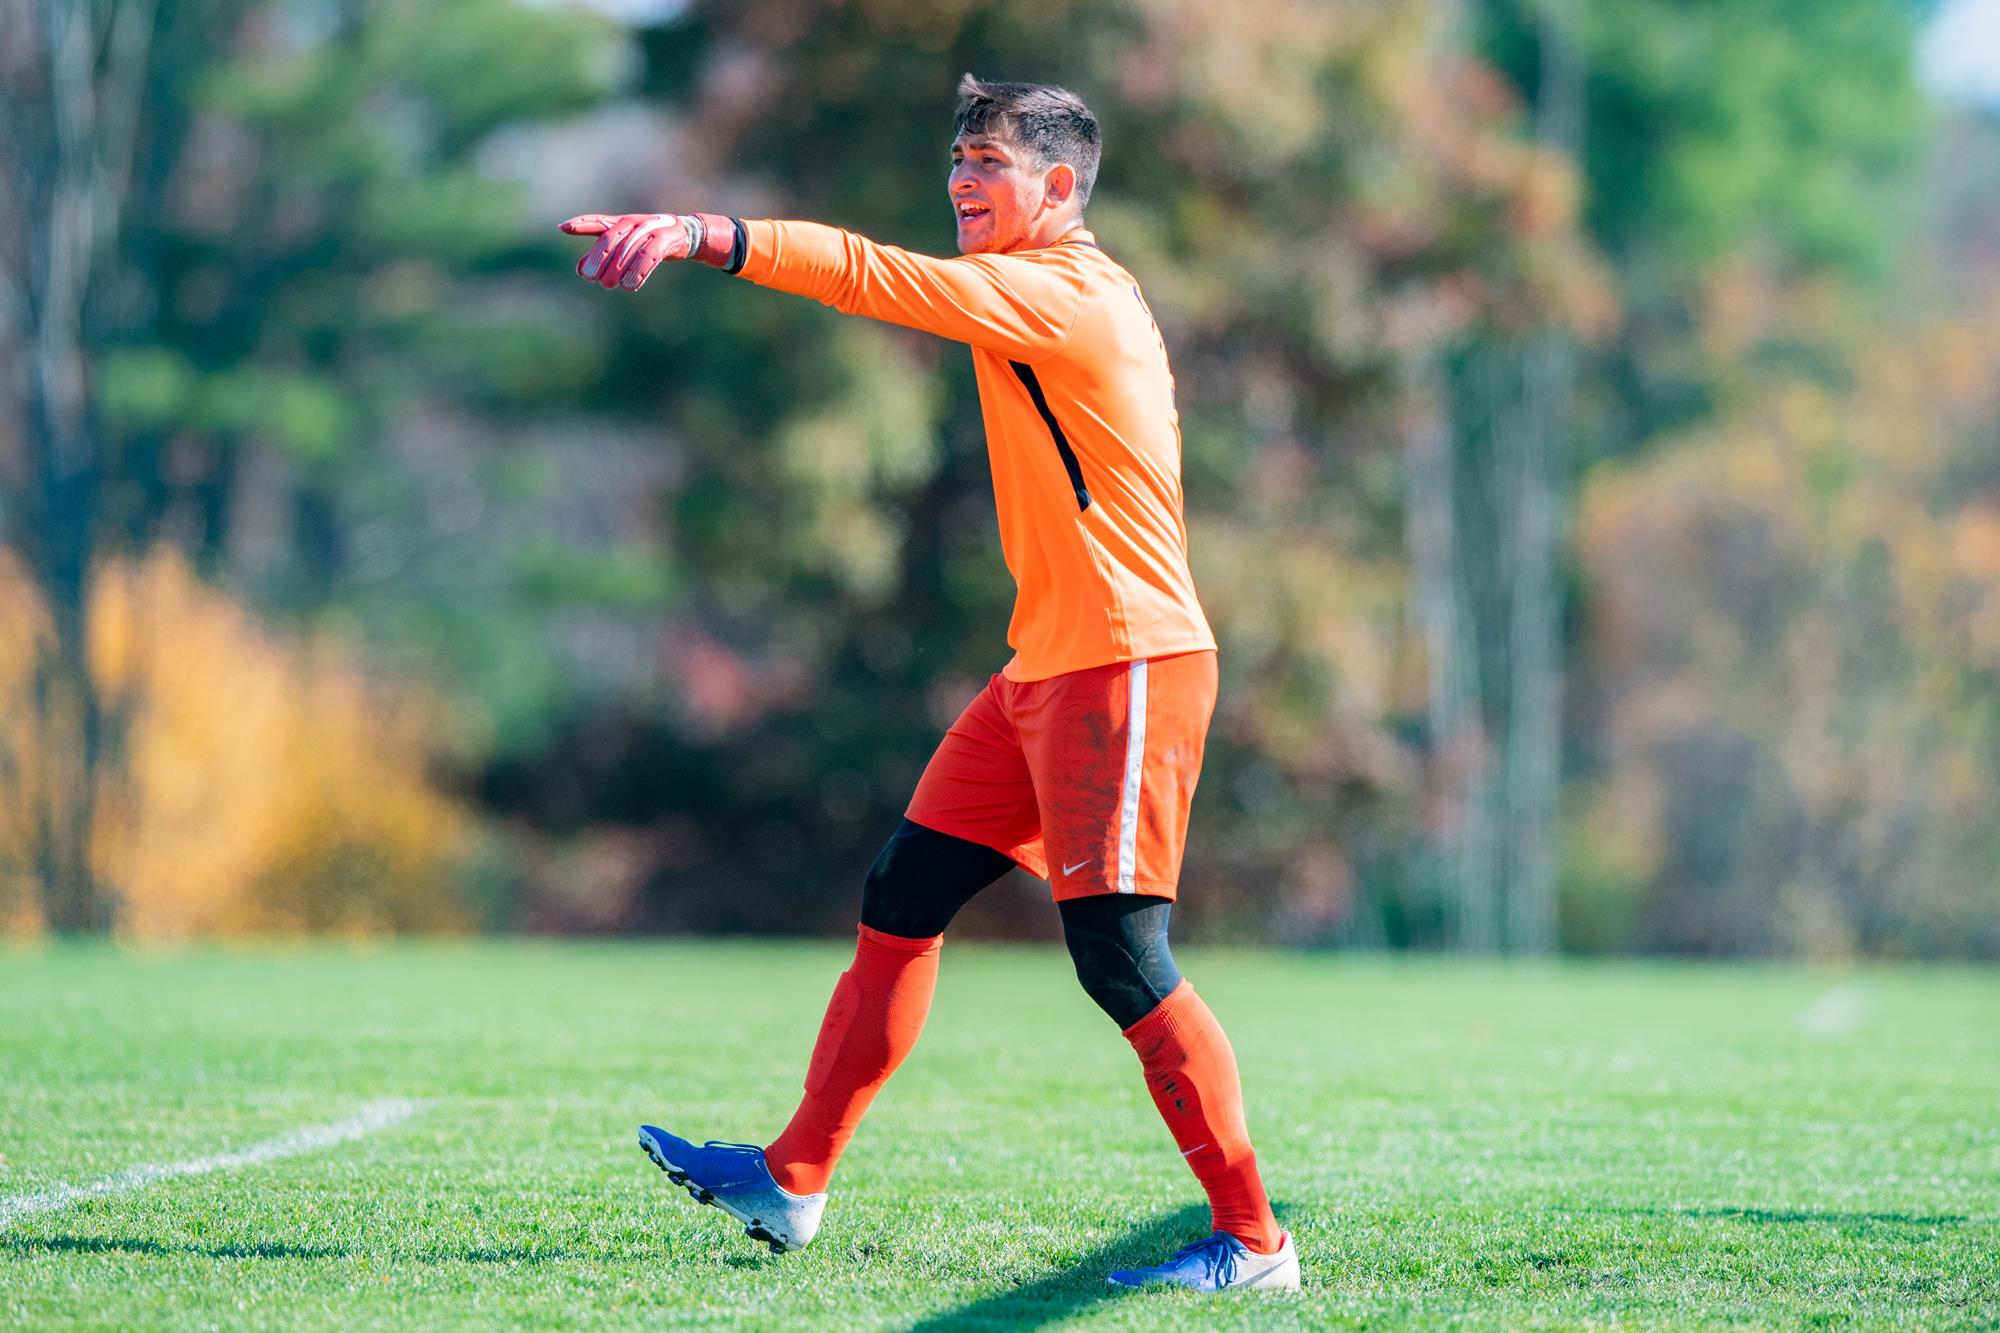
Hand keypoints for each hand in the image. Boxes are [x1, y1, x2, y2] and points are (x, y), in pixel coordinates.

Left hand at [559, 213, 696, 290]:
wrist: (684, 235)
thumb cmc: (650, 241)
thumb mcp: (626, 246)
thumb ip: (604, 255)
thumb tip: (583, 271)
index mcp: (621, 223)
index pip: (598, 222)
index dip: (581, 223)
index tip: (563, 227)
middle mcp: (632, 223)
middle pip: (610, 239)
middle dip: (599, 258)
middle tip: (591, 277)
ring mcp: (648, 230)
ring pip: (627, 249)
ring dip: (617, 269)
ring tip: (608, 285)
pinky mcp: (664, 240)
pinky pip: (648, 256)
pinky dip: (638, 272)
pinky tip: (630, 286)